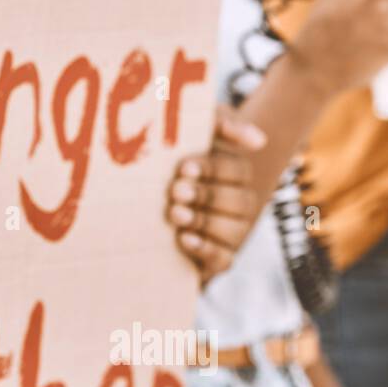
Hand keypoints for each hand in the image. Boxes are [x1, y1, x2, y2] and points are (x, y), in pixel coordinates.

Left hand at [167, 105, 266, 282]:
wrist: (127, 200)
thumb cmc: (165, 156)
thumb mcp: (192, 130)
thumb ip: (222, 125)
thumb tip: (259, 141)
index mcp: (234, 174)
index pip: (238, 171)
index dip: (213, 170)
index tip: (184, 168)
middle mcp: (238, 204)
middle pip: (240, 202)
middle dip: (207, 196)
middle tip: (175, 191)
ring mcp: (231, 235)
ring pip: (235, 231)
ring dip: (204, 222)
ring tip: (175, 214)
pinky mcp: (216, 261)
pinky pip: (224, 260)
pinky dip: (206, 250)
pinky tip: (184, 239)